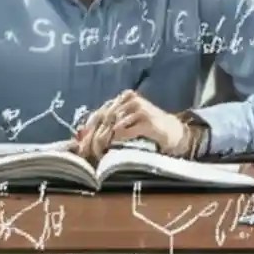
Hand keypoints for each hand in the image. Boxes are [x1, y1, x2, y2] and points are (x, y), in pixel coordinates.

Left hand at [69, 90, 186, 161]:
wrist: (174, 132)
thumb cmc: (147, 129)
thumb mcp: (126, 124)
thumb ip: (108, 126)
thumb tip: (80, 137)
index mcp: (122, 99)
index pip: (99, 114)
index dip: (87, 131)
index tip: (79, 148)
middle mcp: (129, 100)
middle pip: (103, 119)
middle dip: (93, 138)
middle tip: (87, 154)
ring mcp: (138, 108)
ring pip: (112, 125)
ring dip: (103, 141)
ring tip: (99, 154)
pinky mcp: (147, 120)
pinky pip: (125, 131)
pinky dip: (116, 141)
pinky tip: (113, 149)